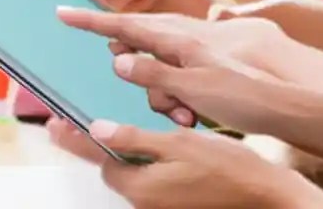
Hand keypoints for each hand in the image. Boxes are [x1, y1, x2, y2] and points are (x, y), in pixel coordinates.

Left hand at [48, 119, 322, 208]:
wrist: (268, 196)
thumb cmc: (227, 168)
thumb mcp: (177, 143)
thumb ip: (133, 138)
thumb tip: (96, 130)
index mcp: (140, 186)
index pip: (96, 158)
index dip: (76, 137)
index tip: (54, 122)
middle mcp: (146, 200)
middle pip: (111, 166)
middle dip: (94, 144)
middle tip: (72, 122)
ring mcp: (162, 203)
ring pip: (131, 171)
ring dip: (120, 149)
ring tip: (108, 125)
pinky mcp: (177, 201)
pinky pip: (151, 177)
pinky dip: (143, 159)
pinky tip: (148, 140)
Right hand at [58, 8, 297, 134]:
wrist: (288, 101)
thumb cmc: (244, 94)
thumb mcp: (194, 89)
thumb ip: (154, 73)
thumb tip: (119, 60)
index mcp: (178, 39)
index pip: (125, 26)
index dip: (92, 21)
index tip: (62, 12)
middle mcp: (185, 38)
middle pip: (140, 43)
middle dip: (135, 69)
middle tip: (146, 88)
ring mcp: (198, 48)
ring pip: (160, 65)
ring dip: (165, 94)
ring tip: (188, 115)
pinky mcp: (209, 62)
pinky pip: (180, 76)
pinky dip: (180, 95)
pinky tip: (193, 110)